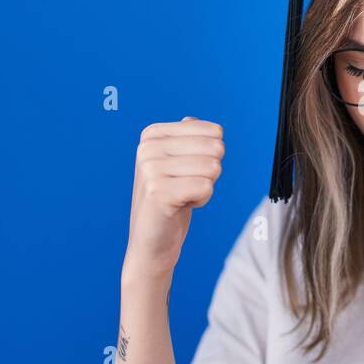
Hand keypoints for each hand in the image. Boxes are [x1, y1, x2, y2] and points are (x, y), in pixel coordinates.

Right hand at [122, 117, 223, 280]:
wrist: (152, 239)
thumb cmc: (172, 198)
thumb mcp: (179, 162)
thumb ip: (190, 138)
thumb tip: (203, 123)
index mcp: (152, 134)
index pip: (214, 131)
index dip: (211, 155)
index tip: (188, 171)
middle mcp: (148, 147)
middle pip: (216, 148)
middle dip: (210, 171)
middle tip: (187, 185)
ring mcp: (150, 169)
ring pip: (213, 168)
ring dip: (205, 186)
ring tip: (182, 195)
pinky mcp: (158, 192)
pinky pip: (206, 187)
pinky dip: (202, 199)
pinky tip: (181, 205)